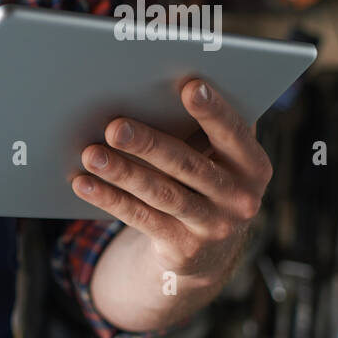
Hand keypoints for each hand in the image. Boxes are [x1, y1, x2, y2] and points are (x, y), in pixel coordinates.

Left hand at [71, 79, 270, 280]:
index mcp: (253, 166)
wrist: (207, 251)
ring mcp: (213, 225)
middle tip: (115, 127)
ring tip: (91, 154)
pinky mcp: (183, 247)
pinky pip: (141, 218)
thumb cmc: (204, 182)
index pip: (233, 134)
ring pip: (161, 193)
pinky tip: (84, 183)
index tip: (190, 86)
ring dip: (122, 172)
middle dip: (149, 144)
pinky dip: (109, 198)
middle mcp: (240, 198)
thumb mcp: (218, 160)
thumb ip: (202, 132)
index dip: (213, 111)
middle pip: (188, 165)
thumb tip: (154, 90)